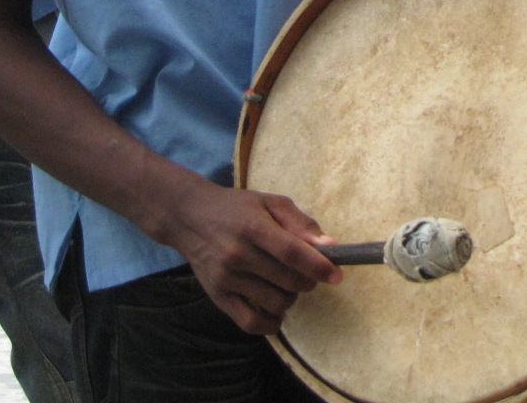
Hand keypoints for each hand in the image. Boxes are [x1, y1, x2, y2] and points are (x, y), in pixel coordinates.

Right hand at [166, 181, 341, 335]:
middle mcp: (238, 255)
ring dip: (292, 298)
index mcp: (253, 227)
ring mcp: (226, 279)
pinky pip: (251, 323)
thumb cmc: (236, 208)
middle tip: (307, 273)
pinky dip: (271, 323)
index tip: (337, 275)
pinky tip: (277, 309)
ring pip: (275, 302)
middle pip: (288, 280)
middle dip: (308, 281)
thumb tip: (330, 247)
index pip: (292, 253)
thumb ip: (301, 223)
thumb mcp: (270, 203)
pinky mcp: (218, 297)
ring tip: (288, 284)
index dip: (319, 266)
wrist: (189, 217)